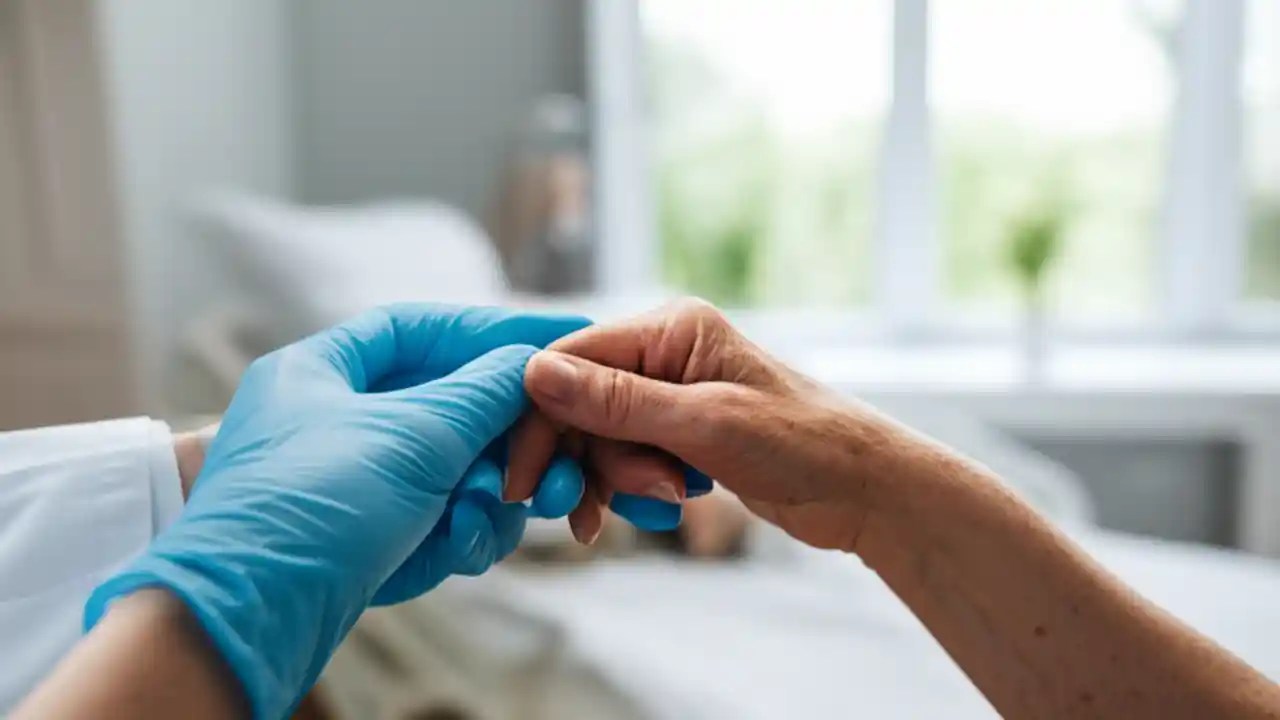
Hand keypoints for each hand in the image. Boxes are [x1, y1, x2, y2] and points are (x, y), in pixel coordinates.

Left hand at [86, 304, 588, 718]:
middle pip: (446, 408)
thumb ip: (485, 390)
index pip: (418, 330)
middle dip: (501, 439)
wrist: (248, 618)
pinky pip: (433, 523)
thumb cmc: (314, 505)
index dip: (488, 332)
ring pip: (450, 473)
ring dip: (486, 494)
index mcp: (319, 372)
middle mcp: (331, 423)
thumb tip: (530, 361)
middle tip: (549, 459)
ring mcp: (348, 487)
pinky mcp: (362, 543)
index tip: (552, 339)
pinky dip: (457, 533)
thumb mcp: (415, 434)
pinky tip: (458, 546)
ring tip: (487, 511)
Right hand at [508, 298, 891, 552]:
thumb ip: (616, 402)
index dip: (540, 419)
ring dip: (616, 477)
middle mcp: (666, 354)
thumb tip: (534, 374)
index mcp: (671, 328)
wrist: (864, 490)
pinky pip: (627, 457)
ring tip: (665, 498)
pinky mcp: (681, 433)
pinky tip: (656, 508)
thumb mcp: (704, 424)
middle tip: (587, 513)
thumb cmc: (802, 443)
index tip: (524, 479)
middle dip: (586, 458)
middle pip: (580, 403)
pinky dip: (630, 486)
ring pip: (601, 436)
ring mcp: (673, 394)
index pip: (572, 362)